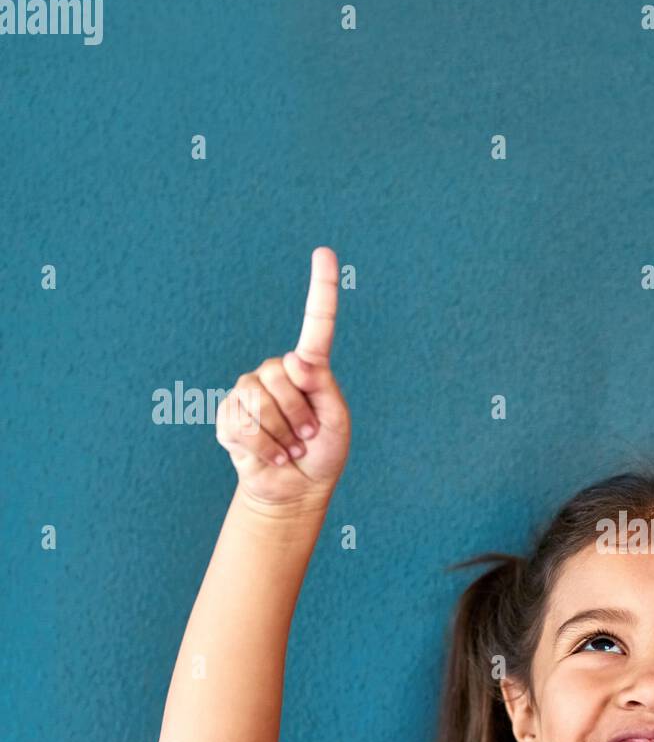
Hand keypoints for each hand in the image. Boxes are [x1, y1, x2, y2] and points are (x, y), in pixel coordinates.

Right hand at [216, 247, 350, 508]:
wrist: (296, 489)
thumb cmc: (323, 453)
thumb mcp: (336, 420)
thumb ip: (322, 386)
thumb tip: (294, 360)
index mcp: (309, 369)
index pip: (316, 323)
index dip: (321, 288)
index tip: (325, 252)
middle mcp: (276, 372)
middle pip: (280, 375)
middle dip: (298, 413)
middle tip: (307, 435)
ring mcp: (248, 391)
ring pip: (258, 401)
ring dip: (280, 434)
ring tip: (289, 447)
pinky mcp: (228, 415)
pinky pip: (242, 425)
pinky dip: (263, 449)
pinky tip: (270, 455)